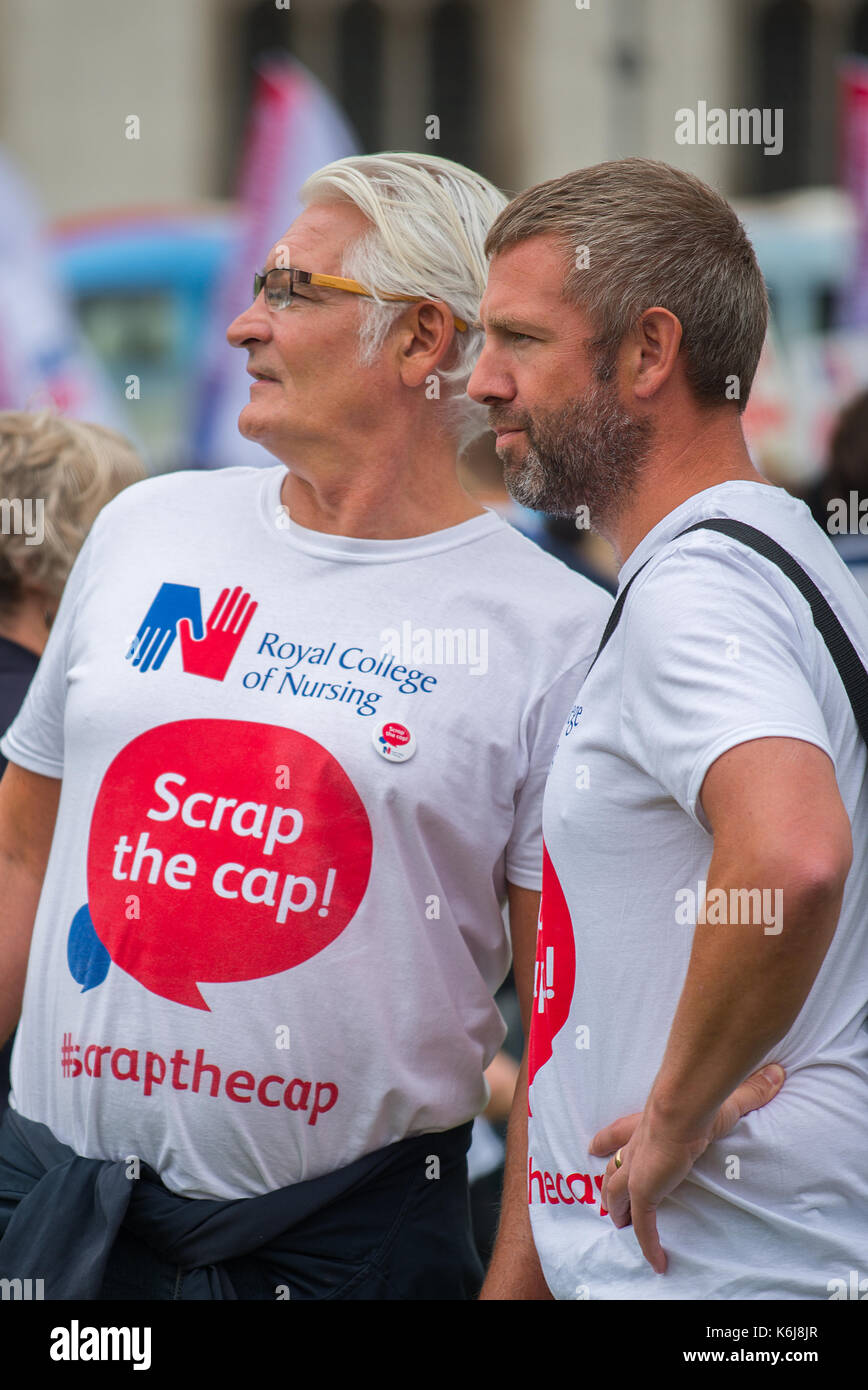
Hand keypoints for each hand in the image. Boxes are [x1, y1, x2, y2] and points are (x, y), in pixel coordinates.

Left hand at [126, 583, 203, 671]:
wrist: (180, 583)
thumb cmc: (190, 596)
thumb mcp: (195, 613)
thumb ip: (196, 626)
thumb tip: (199, 640)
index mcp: (173, 626)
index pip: (164, 645)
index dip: (158, 656)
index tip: (153, 668)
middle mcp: (162, 625)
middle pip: (153, 644)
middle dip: (147, 657)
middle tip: (140, 670)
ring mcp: (155, 620)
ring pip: (146, 638)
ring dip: (140, 650)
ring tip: (135, 663)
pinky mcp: (152, 614)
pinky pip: (143, 629)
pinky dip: (138, 638)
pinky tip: (132, 645)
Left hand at [178, 587, 256, 679]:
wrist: (201, 679)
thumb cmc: (192, 665)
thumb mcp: (186, 645)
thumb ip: (185, 631)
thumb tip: (183, 617)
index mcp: (207, 632)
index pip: (216, 612)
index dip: (222, 601)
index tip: (227, 590)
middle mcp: (219, 633)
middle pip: (228, 613)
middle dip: (233, 601)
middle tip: (240, 588)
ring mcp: (227, 638)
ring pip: (236, 619)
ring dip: (242, 607)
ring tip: (248, 595)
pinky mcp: (234, 644)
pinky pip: (242, 628)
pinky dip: (247, 617)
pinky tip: (253, 608)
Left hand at [589, 1062, 784, 1273]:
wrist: (684, 1105)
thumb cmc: (699, 1099)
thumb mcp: (726, 1098)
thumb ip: (751, 1090)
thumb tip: (777, 1072)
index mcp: (648, 1124)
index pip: (621, 1132)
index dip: (608, 1139)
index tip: (593, 1146)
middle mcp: (638, 1147)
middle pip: (615, 1166)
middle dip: (608, 1180)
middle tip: (603, 1195)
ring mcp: (638, 1171)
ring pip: (618, 1194)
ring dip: (617, 1209)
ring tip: (618, 1224)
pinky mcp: (645, 1192)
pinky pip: (643, 1225)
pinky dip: (648, 1244)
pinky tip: (657, 1262)